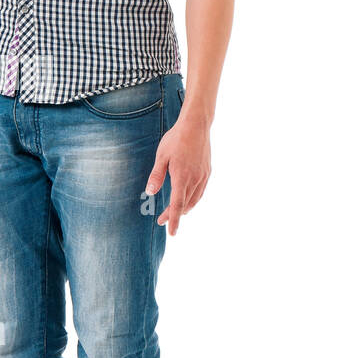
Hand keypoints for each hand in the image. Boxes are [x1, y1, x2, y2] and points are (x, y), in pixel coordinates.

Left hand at [144, 111, 211, 235]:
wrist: (196, 125)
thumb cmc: (175, 139)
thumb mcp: (161, 156)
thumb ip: (156, 175)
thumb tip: (150, 192)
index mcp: (182, 177)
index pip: (177, 205)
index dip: (173, 220)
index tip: (171, 233)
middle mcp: (195, 179)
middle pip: (185, 205)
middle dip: (174, 215)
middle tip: (161, 220)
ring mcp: (203, 176)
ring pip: (194, 200)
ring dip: (184, 209)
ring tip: (174, 213)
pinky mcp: (207, 172)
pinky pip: (200, 192)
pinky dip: (193, 200)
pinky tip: (187, 199)